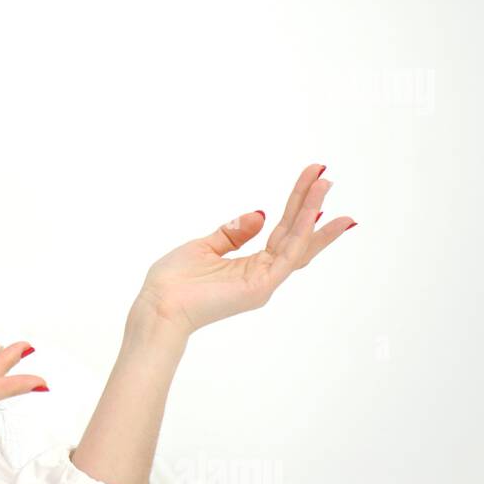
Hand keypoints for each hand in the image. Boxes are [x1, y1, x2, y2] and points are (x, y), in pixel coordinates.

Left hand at [132, 163, 355, 335]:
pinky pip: (287, 254)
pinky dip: (302, 232)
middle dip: (312, 205)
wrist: (157, 306)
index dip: (296, 207)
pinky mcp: (260, 287)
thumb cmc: (173, 282)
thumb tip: (261, 213)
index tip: (310, 180)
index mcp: (250, 268)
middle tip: (326, 176)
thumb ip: (233, 233)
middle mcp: (262, 275)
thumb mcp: (204, 247)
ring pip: (297, 242)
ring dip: (312, 211)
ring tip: (325, 183)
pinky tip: (314, 211)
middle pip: (295, 236)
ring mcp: (263, 282)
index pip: (282, 233)